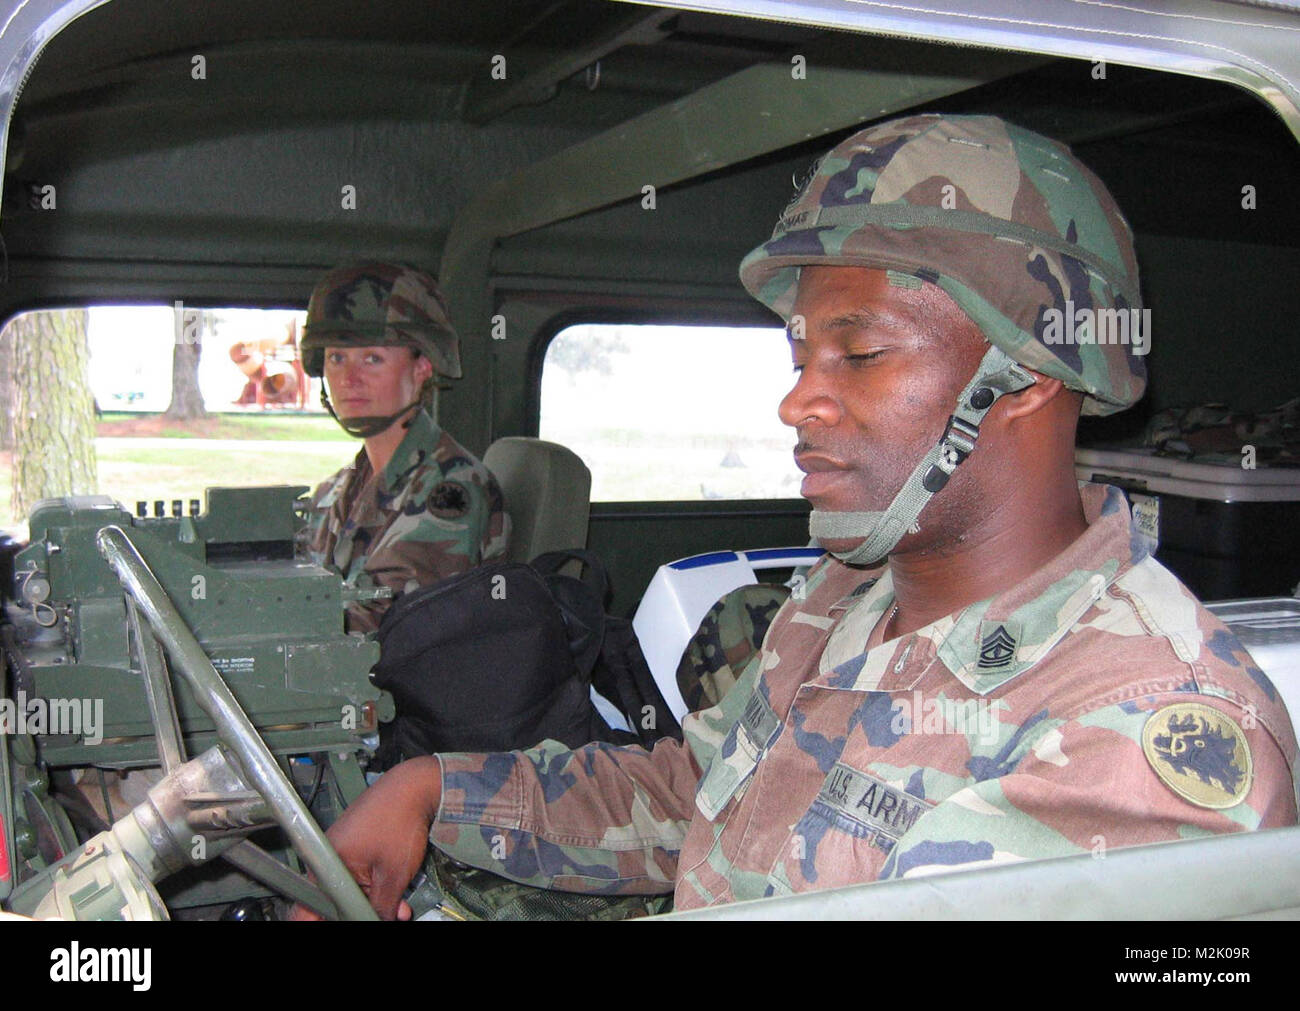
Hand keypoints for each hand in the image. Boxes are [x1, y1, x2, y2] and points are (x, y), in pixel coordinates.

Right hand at [288, 755, 442, 920]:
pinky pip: (356, 870)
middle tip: (380, 912)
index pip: (309, 908)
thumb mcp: (393, 875)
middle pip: (332, 899)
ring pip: (348, 885)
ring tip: (393, 899)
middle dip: (359, 909)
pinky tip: (390, 882)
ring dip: (370, 897)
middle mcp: (325, 855)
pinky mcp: (352, 842)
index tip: (346, 919)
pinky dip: (373, 881)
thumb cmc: (399, 818)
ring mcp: (339, 847)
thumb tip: (381, 920)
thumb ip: (381, 906)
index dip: (326, 920)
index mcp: (324, 864)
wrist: (414, 787)